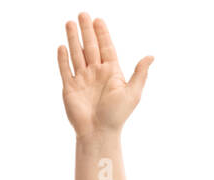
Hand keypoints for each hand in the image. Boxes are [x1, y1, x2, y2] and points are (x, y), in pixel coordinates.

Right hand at [57, 12, 152, 137]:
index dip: (102, 34)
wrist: (98, 132)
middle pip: (90, 47)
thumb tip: (151, 56)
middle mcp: (96, 74)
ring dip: (73, 39)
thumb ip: (140, 73)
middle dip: (86, 30)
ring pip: (77, 54)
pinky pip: (65, 69)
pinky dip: (63, 58)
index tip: (98, 20)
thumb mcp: (132, 93)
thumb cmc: (117, 115)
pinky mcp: (69, 88)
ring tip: (69, 22)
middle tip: (82, 14)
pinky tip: (62, 47)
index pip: (106, 48)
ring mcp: (82, 80)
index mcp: (111, 73)